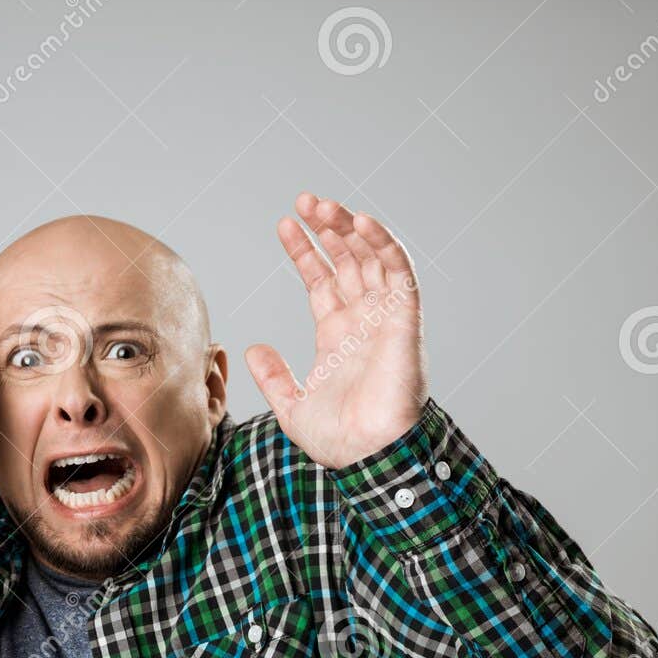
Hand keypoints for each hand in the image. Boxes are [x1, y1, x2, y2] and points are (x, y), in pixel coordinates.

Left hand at [245, 194, 427, 469]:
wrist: (371, 456)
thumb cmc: (340, 442)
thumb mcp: (292, 408)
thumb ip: (273, 377)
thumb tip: (253, 349)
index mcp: (338, 337)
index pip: (323, 281)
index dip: (306, 252)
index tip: (285, 225)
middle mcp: (363, 321)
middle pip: (347, 260)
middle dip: (327, 229)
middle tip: (304, 200)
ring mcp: (384, 318)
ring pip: (370, 257)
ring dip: (349, 227)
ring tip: (322, 204)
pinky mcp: (404, 320)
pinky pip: (398, 271)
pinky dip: (383, 243)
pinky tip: (360, 221)